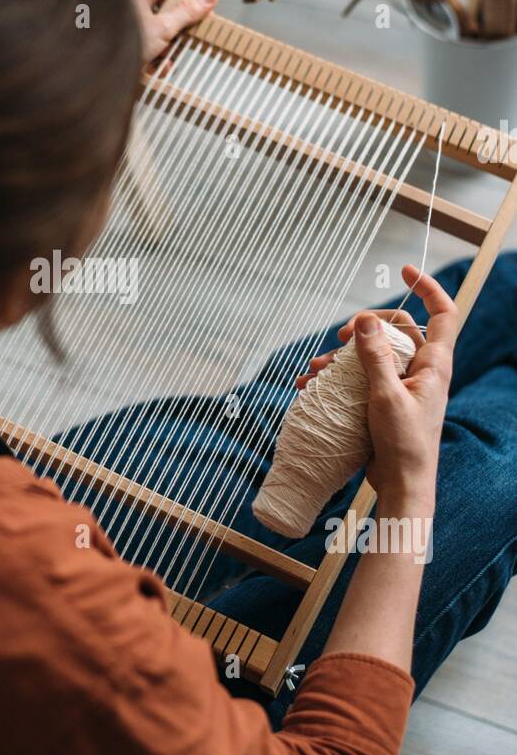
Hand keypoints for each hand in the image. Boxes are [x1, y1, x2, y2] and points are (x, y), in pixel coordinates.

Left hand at [127, 0, 217, 66]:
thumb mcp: (162, 27)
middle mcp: (132, 10)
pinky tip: (156, 69)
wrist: (95, 74)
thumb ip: (187, 13)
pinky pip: (148, 52)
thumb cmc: (121, 43)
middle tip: (188, 42)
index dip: (190, 1)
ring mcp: (130, 31)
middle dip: (179, 33)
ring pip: (160, 36)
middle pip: (168, 15)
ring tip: (167, 60)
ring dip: (168, 51)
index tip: (205, 16)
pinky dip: (156, 62)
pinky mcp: (128, 50)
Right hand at [296, 266, 457, 505]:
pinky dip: (339, 377)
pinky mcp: (386, 400)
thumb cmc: (404, 445)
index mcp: (434, 364)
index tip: (406, 270)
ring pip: (374, 354)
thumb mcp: (386, 396)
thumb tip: (366, 317)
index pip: (443, 313)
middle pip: (397, 329)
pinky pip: (363, 377)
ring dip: (343, 356)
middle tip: (342, 336)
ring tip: (314, 369)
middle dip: (366, 327)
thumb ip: (375, 356)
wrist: (403, 485)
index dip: (428, 287)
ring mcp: (404, 385)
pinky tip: (311, 387)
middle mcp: (422, 370)